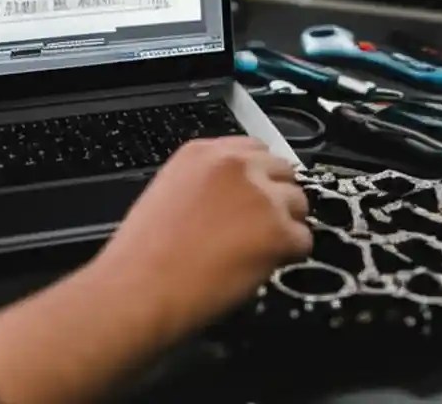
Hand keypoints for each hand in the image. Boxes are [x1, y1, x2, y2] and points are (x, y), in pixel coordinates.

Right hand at [97, 137, 311, 340]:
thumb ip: (207, 183)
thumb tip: (235, 196)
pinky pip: (303, 240)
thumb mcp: (169, 192)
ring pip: (299, 204)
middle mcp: (237, 165)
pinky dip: (288, 256)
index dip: (258, 177)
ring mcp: (261, 196)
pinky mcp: (278, 231)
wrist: (138, 290)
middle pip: (283, 171)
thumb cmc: (142, 255)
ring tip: (256, 251)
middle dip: (276, 197)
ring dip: (285, 226)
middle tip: (258, 228)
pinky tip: (259, 268)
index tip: (252, 198)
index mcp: (204, 152)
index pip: (255, 150)